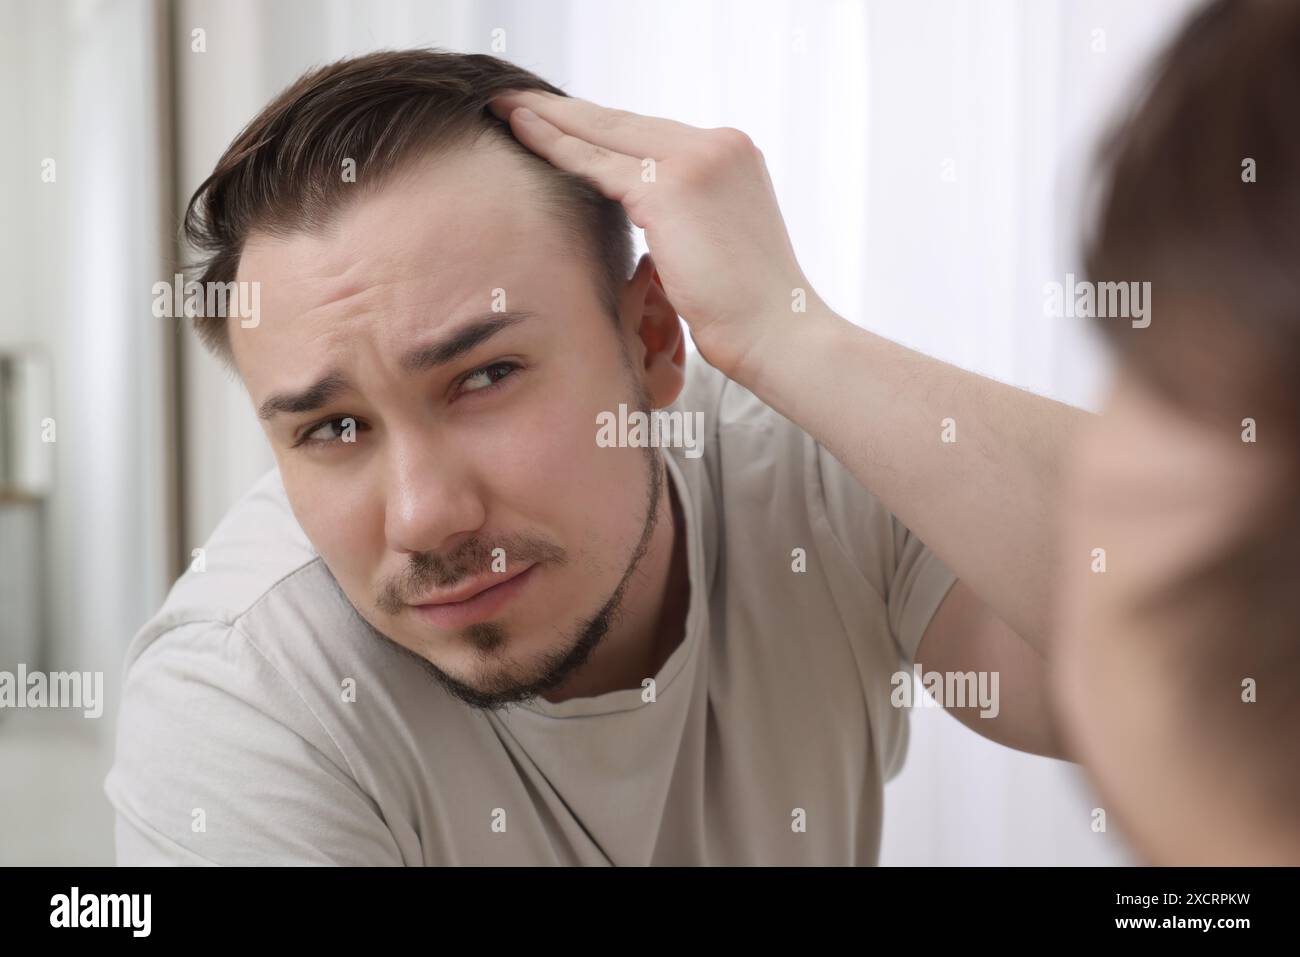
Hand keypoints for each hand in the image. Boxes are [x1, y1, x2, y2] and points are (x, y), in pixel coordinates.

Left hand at [488, 89, 822, 380]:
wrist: (777, 334)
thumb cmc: (745, 309)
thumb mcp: (715, 241)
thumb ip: (682, 213)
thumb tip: (641, 213)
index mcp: (731, 153)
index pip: (649, 133)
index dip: (597, 126)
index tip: (556, 118)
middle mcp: (719, 144)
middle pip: (623, 123)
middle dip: (565, 111)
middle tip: (516, 99)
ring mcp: (697, 161)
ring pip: (605, 134)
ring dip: (550, 119)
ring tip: (506, 108)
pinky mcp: (672, 188)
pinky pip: (598, 163)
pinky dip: (556, 147)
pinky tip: (522, 132)